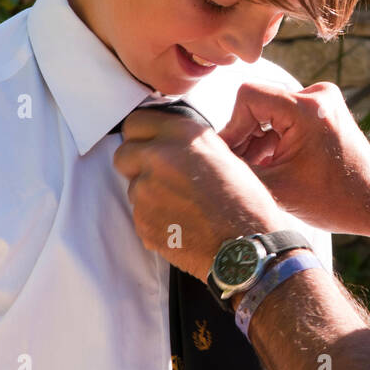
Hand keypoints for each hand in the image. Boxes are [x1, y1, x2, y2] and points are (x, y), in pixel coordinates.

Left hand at [114, 109, 283, 281]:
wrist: (245, 246)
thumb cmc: (244, 203)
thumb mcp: (223, 156)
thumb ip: (188, 145)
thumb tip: (168, 143)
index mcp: (182, 135)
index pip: (137, 123)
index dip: (143, 136)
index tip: (148, 144)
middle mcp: (159, 157)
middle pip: (124, 153)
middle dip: (137, 163)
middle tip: (160, 176)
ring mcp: (146, 190)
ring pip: (133, 186)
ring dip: (149, 192)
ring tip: (182, 204)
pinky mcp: (142, 221)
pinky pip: (139, 214)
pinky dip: (154, 217)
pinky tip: (181, 221)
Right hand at [219, 81, 369, 233]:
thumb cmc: (333, 200)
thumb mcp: (276, 189)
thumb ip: (236, 169)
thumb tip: (203, 158)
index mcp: (307, 109)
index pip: (248, 96)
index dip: (232, 126)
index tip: (231, 156)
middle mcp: (317, 95)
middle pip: (257, 102)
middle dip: (244, 136)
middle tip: (239, 167)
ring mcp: (322, 99)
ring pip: (269, 109)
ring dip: (257, 139)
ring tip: (256, 171)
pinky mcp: (323, 108)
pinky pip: (284, 114)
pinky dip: (273, 138)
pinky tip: (270, 165)